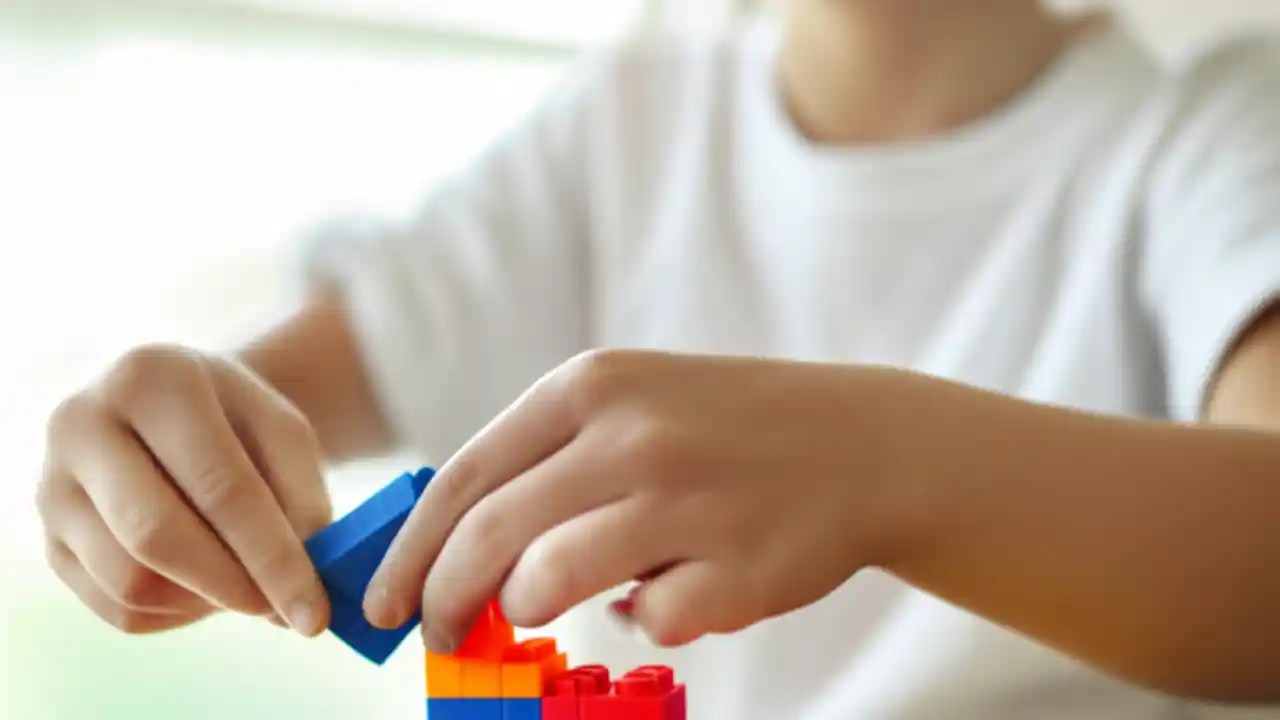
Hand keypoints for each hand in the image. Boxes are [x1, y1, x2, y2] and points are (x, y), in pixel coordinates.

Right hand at [37, 345, 332, 634]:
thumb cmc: (239, 421)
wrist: (175, 411)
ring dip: (204, 602)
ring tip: (248, 585)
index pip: (219, 485)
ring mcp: (52, 485)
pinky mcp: (49, 540)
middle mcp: (82, 424)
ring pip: (130, 581)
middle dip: (233, 587)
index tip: (314, 613)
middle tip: (284, 611)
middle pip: (156, 535)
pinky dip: (176, 613)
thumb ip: (301, 506)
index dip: (272, 558)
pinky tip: (209, 587)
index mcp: (152, 378)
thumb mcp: (285, 435)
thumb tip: (295, 604)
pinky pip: (114, 607)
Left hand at [365, 350, 915, 650]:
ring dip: (535, 608)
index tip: (386, 602)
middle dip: (445, 603)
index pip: (465, 478)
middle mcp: (630, 434)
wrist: (863, 443)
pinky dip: (649, 618)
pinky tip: (684, 583)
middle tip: (441, 638)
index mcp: (591, 385)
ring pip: (546, 585)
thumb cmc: (726, 429)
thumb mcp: (632, 404)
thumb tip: (457, 554)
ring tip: (557, 601)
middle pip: (488, 538)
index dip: (412, 550)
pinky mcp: (736, 566)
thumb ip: (547, 464)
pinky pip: (647, 622)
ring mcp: (685, 500)